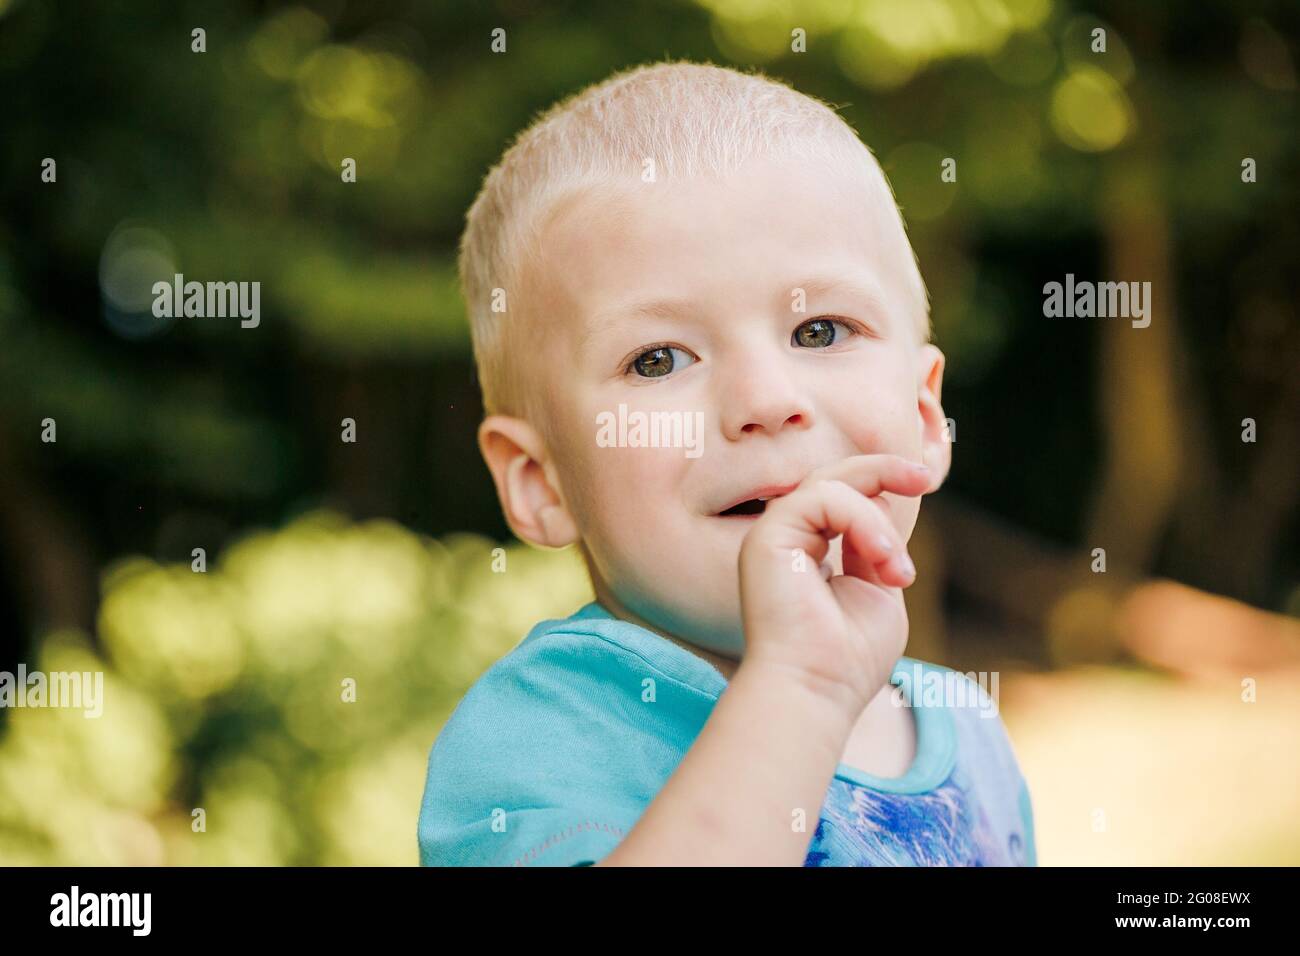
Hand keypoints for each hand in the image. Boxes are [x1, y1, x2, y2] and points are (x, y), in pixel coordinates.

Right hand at [737, 454, 933, 716]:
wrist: (817, 690)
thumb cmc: (849, 658)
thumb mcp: (877, 590)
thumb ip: (876, 548)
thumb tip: (880, 507)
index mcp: (807, 551)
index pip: (843, 497)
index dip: (882, 483)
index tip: (925, 481)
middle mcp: (785, 539)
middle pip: (833, 477)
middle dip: (883, 469)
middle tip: (925, 476)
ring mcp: (772, 536)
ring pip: (831, 485)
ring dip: (878, 521)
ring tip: (896, 571)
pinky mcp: (766, 537)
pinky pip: (822, 498)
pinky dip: (861, 520)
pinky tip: (881, 559)